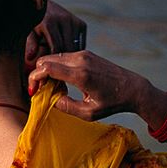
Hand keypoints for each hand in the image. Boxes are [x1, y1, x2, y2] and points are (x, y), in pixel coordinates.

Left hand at [24, 1, 86, 71]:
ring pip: (75, 47)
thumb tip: (30, 58)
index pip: (56, 48)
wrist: (42, 5)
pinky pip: (80, 44)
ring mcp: (74, 21)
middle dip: (62, 61)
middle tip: (55, 72)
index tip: (49, 71)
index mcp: (50, 22)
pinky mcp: (81, 24)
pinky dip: (74, 52)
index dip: (53, 62)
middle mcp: (64, 20)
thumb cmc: (33, 23)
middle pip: (67, 48)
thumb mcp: (28, 32)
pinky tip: (66, 56)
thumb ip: (31, 44)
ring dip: (69, 57)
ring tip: (60, 65)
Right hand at [28, 50, 151, 118]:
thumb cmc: (112, 103)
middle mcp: (81, 60)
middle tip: (39, 91)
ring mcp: (83, 54)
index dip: (34, 78)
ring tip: (51, 88)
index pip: (47, 68)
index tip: (33, 91)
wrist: (132, 88)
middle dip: (38, 74)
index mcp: (81, 74)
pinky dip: (56, 67)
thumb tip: (51, 99)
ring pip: (53, 57)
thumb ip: (67, 107)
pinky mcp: (86, 54)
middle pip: (47, 60)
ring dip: (46, 71)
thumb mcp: (89, 113)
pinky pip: (63, 57)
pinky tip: (61, 82)